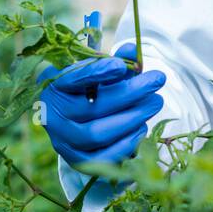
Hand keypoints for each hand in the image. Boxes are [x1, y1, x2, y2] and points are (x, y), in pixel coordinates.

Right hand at [38, 43, 165, 166]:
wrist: (74, 121)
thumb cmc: (91, 89)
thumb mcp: (102, 72)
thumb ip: (118, 60)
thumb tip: (133, 51)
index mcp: (56, 87)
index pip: (74, 79)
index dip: (97, 73)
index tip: (122, 66)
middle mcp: (54, 115)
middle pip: (93, 107)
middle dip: (130, 93)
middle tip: (158, 80)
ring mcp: (63, 141)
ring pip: (96, 134)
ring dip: (131, 119)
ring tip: (155, 103)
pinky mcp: (76, 161)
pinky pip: (102, 158)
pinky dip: (125, 145)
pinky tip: (142, 129)